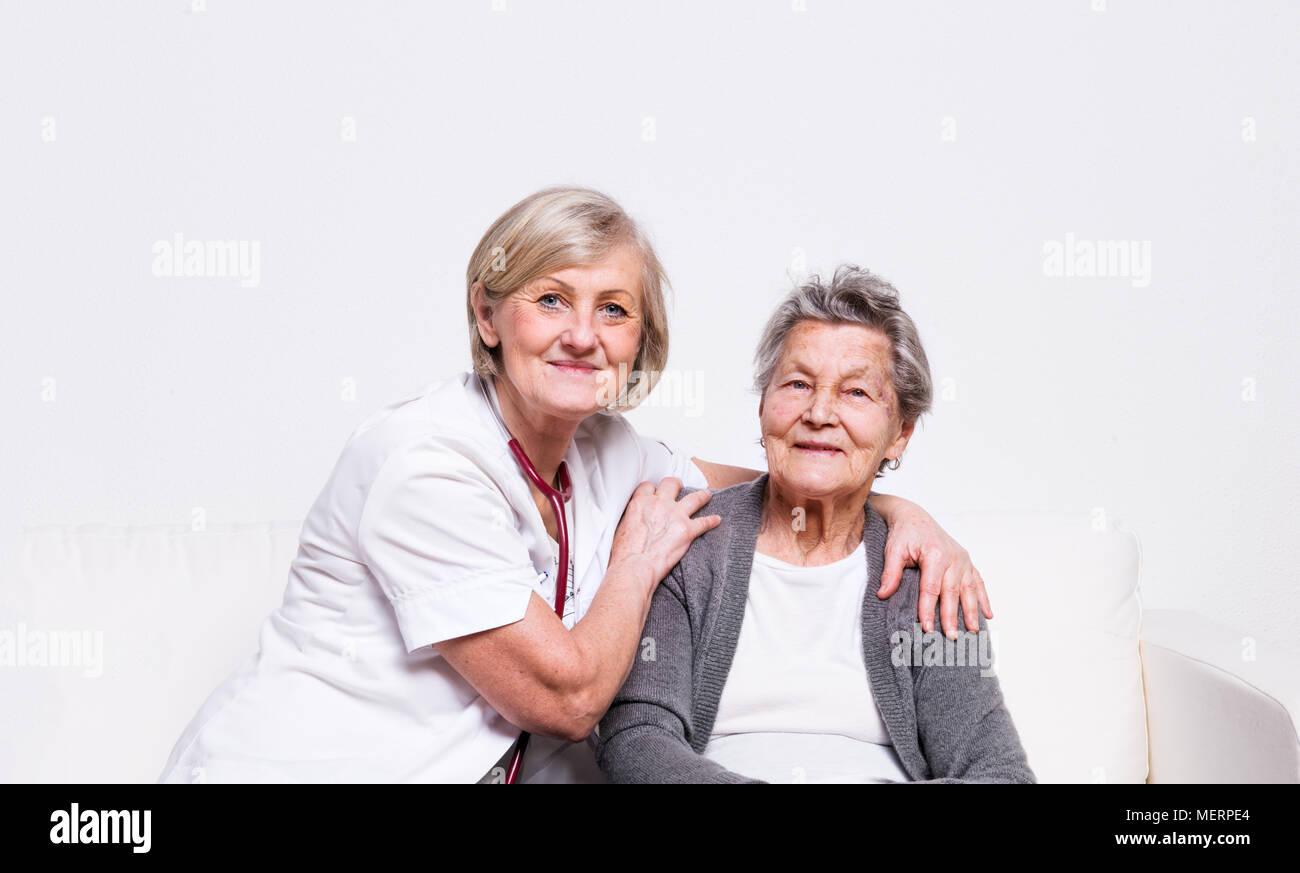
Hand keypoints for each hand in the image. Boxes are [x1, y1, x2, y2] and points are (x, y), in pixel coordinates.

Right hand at [611, 478, 720, 587]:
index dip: (653, 489)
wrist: (634, 567)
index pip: (648, 486)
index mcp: (640, 503)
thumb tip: (633, 521)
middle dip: (676, 484)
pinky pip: (704, 522)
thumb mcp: (620, 527)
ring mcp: (675, 516)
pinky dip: (712, 521)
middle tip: (679, 487)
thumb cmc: (624, 554)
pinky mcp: (687, 530)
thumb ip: (631, 518)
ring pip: (694, 498)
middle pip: (671, 484)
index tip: (656, 492)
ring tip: (706, 494)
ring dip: (702, 496)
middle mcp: (659, 504)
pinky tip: (717, 520)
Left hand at [876, 504, 992, 638]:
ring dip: (972, 611)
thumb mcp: (893, 550)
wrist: (914, 516)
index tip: (926, 628)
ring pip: (969, 589)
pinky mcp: (966, 561)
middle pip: (952, 592)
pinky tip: (988, 615)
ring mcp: (962, 559)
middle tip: (951, 637)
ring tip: (973, 631)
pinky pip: (978, 581)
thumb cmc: (904, 533)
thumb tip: (883, 595)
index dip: (928, 609)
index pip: (931, 588)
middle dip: (952, 616)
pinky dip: (984, 598)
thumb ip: (890, 573)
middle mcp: (953, 557)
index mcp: (935, 554)